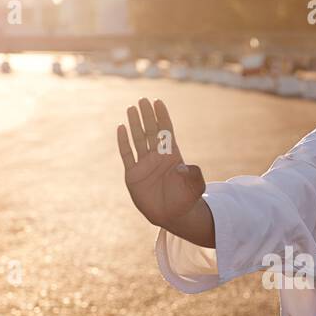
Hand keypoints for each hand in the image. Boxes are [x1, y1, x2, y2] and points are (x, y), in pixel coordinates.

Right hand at [117, 98, 205, 227]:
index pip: (166, 131)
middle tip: (143, 100)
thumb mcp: (194, 187)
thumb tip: (186, 167)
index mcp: (172, 155)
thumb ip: (193, 176)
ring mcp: (144, 164)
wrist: (171, 216)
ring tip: (131, 108)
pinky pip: (127, 154)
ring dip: (134, 124)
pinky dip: (123, 142)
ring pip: (138, 139)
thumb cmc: (186, 200)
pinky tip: (121, 128)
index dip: (162, 116)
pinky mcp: (133, 174)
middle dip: (147, 116)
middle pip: (151, 131)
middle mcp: (157, 156)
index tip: (158, 102)